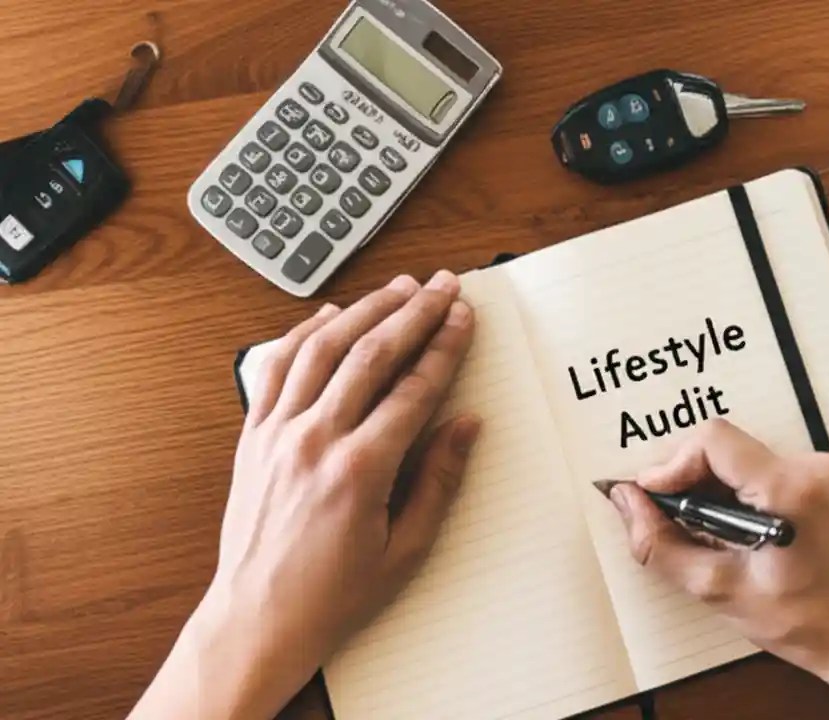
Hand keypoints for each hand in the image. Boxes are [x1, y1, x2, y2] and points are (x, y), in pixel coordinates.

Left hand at [132, 272, 479, 719]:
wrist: (257, 618)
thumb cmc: (333, 594)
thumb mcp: (406, 549)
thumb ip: (438, 480)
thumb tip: (466, 424)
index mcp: (359, 470)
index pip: (413, 388)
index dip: (444, 346)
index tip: (463, 317)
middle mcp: (314, 440)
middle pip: (370, 353)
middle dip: (413, 312)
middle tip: (442, 285)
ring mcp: (276, 433)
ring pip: (321, 348)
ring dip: (363, 310)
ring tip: (397, 288)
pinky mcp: (252, 437)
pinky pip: (276, 367)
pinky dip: (302, 333)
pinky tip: (329, 316)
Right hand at [608, 419, 828, 718]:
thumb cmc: (811, 623)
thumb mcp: (721, 590)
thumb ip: (662, 544)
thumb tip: (629, 504)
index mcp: (790, 491)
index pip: (713, 440)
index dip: (671, 462)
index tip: (652, 492)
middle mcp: (814, 469)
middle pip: (727, 447)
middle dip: (690, 479)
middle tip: (673, 518)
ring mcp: (827, 470)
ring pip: (745, 457)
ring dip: (717, 487)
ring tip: (712, 533)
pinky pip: (770, 467)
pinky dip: (745, 491)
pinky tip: (742, 530)